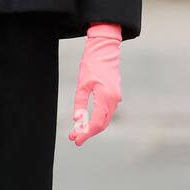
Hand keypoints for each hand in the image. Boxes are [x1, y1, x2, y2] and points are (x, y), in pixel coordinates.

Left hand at [69, 23, 121, 145]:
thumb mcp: (82, 83)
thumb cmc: (92, 64)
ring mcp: (116, 98)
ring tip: (78, 131)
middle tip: (74, 138)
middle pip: (102, 124)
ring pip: (105, 119)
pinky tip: (87, 121)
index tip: (75, 140)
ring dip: (92, 127)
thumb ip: (80, 102)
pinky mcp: (114, 95)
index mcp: (106, 97)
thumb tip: (78, 120)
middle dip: (88, 133)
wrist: (105, 49)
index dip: (86, 133)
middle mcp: (113, 100)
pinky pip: (107, 112)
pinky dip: (98, 119)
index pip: (97, 123)